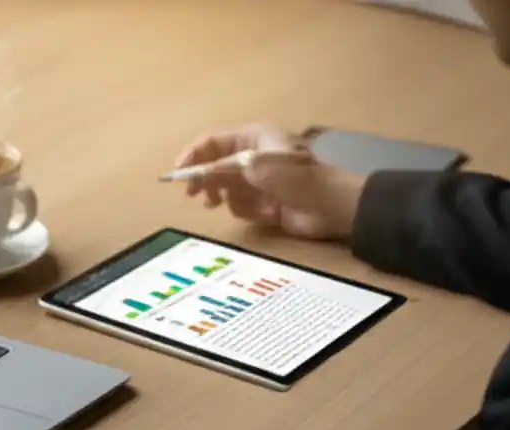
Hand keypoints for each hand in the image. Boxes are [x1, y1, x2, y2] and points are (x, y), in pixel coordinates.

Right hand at [175, 124, 367, 239]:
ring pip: (225, 188)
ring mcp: (258, 180)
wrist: (330, 206)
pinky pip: (240, 205)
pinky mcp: (264, 201)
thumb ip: (222, 169)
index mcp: (252, 137)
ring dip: (227, 198)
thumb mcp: (255, 167)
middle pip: (215, 165)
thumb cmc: (295, 178)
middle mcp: (252, 155)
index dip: (193, 154)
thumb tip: (195, 175)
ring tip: (226, 205)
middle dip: (206, 180)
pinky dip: (247, 210)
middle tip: (195, 196)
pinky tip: (263, 213)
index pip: (212, 141)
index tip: (179, 173)